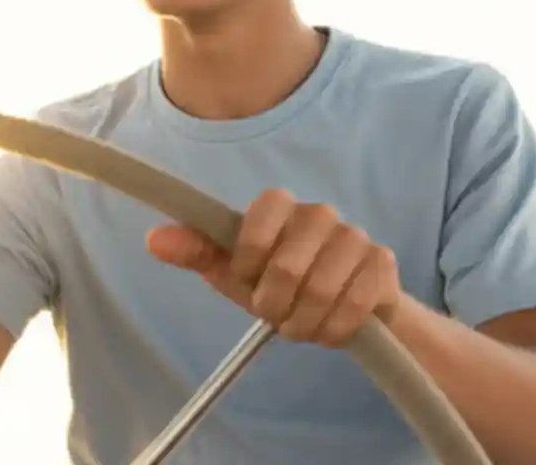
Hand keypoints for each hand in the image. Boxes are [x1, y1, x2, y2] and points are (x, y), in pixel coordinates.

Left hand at [147, 188, 400, 346]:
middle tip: (275, 311)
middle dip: (274, 305)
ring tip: (301, 322)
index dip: (248, 260)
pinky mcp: (382, 264)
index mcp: (279, 206)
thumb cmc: (278, 284)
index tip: (246, 278)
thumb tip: (153, 240)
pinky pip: (354, 306)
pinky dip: (333, 330)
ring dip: (303, 323)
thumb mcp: (232, 272)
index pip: (260, 216)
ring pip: (320, 291)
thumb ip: (196, 251)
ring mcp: (355, 236)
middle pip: (288, 266)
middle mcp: (319, 213)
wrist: (341, 310)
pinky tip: (329, 327)